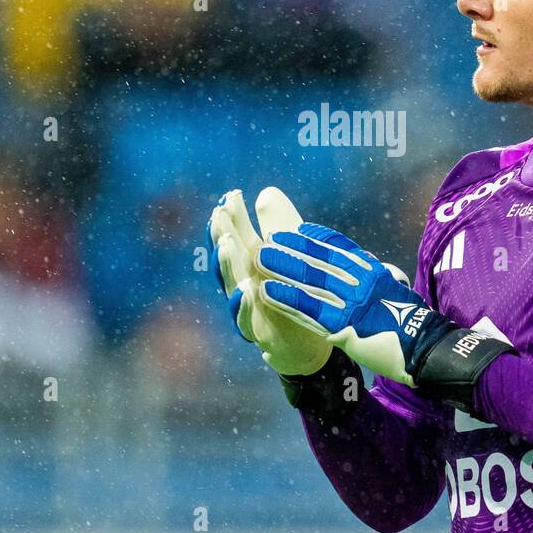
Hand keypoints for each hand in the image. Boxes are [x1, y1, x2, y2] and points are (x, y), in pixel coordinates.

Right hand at [207, 187, 331, 375]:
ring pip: (230, 283)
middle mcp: (243, 281)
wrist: (313, 340)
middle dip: (221, 235)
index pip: (236, 234)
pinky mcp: (256, 330)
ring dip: (226, 264)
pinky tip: (244, 288)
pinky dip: (242, 303)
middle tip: (219, 214)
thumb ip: (280, 224)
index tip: (231, 195)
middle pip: (227, 256)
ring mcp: (246, 306)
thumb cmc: (298, 293)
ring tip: (227, 244)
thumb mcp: (294, 253)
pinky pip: (244, 318)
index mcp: (251, 261)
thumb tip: (265, 191)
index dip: (231, 216)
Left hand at [257, 222, 513, 410]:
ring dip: (282, 268)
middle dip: (291, 249)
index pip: (340, 247)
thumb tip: (373, 267)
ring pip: (309, 281)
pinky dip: (286, 299)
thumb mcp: (396, 291)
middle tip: (267, 239)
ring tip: (259, 259)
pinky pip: (308, 310)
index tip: (296, 229)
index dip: (315, 238)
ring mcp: (352, 303)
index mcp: (373, 271)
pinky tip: (268, 292)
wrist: (428, 350)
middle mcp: (361, 281)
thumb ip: (378, 279)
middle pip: (319, 259)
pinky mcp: (344, 327)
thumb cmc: (413, 324)